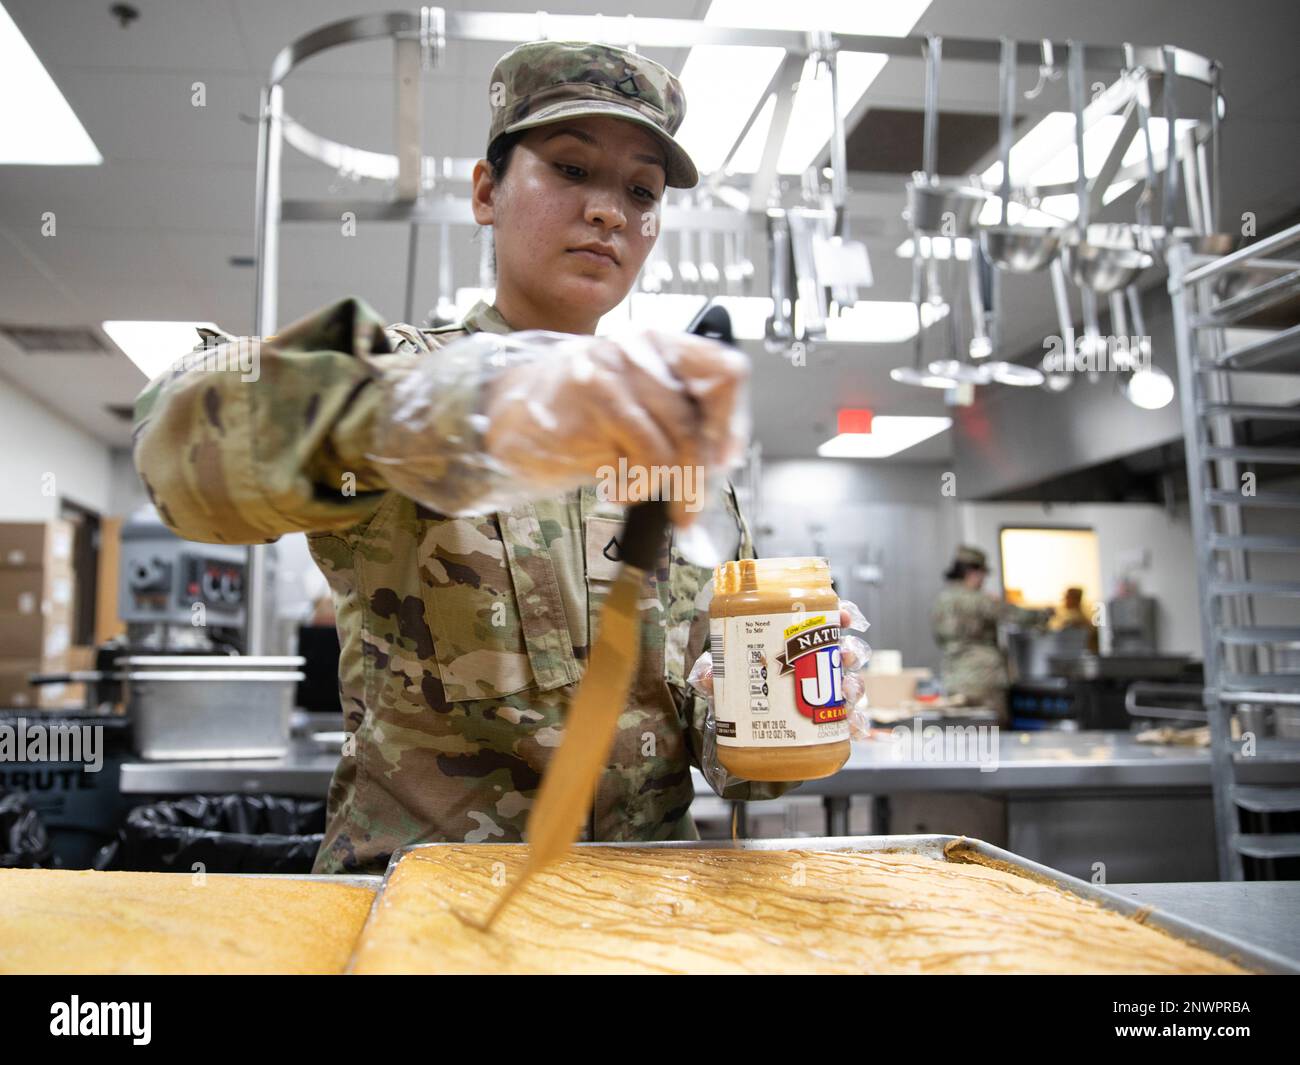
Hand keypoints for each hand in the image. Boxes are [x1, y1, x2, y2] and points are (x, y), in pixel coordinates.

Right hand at [483, 328, 748, 526]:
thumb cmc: (575, 415)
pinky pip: (644, 459)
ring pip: (675, 445)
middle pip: (698, 422)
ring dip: (663, 488)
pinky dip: (636, 487)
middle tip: (686, 508)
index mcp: (657, 343)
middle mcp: (639, 349)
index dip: (732, 422)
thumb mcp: (632, 403)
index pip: (724, 370)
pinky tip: (615, 487)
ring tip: (636, 493)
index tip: (723, 459)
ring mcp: (615, 371)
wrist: (505, 415)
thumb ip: (674, 415)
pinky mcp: (594, 400)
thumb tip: (723, 455)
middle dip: (696, 477)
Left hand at [688, 599, 873, 753]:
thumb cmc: (737, 692)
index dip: (837, 618)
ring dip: (853, 685)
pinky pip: (849, 722)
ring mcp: (824, 696)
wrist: (740, 730)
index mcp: (796, 650)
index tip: (842, 616)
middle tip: (843, 655)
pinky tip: (852, 726)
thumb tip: (706, 675)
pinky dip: (856, 723)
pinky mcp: (826, 723)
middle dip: (850, 651)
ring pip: (851, 685)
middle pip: (844, 654)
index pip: (823, 627)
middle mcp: (815, 669)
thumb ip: (714, 673)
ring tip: (844, 691)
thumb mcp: (723, 677)